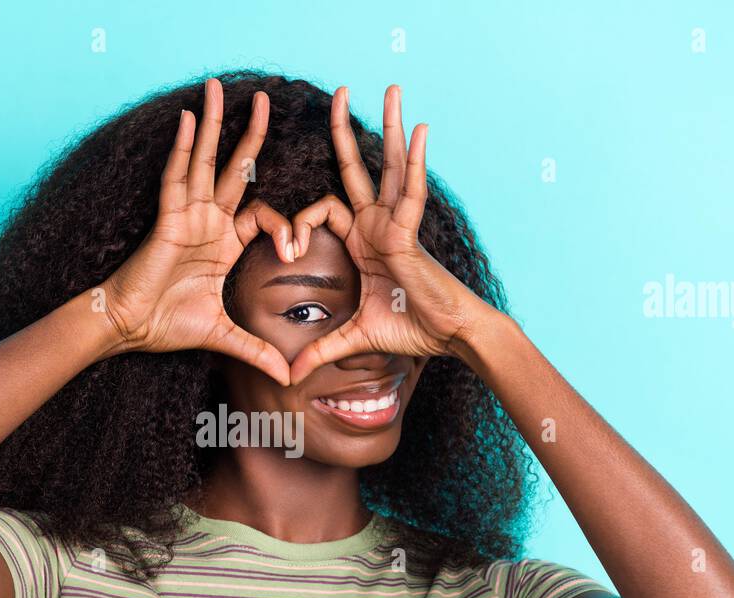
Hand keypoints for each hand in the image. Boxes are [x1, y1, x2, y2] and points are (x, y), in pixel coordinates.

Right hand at [99, 79, 293, 385]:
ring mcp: (186, 216)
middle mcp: (207, 222)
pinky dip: (184, 149)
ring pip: (204, 162)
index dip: (286, 228)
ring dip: (213, 124)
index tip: (295, 252)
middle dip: (251, 135)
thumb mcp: (224, 337)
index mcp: (224, 243)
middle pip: (234, 169)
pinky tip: (190, 119)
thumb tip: (289, 378)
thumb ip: (258, 351)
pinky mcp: (166, 220)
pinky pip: (176, 177)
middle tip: (268, 99)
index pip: (264, 216)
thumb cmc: (166, 325)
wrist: (128, 328)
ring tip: (218, 87)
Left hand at [288, 86, 495, 382]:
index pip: (323, 211)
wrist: (448, 337)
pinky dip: (414, 163)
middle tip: (340, 90)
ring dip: (389, 126)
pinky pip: (410, 192)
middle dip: (346, 131)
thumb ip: (321, 349)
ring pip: (388, 166)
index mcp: (362, 242)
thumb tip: (289, 375)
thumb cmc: (410, 329)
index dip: (298, 223)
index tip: (285, 250)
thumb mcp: (353, 338)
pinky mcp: (409, 234)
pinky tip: (420, 131)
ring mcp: (395, 225)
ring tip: (391, 87)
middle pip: (358, 168)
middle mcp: (378, 225)